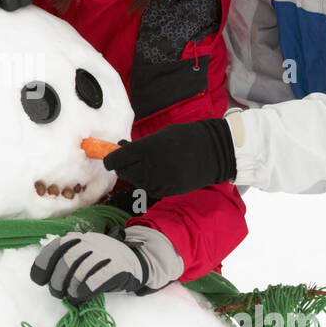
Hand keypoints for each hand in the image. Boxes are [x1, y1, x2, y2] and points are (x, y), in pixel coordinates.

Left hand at [30, 227, 182, 304]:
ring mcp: (104, 253)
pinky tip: (81, 296)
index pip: (55, 248)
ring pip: (79, 271)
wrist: (137, 260)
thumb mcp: (85, 254)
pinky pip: (96, 279)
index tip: (40, 280)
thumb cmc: (105, 262)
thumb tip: (49, 279)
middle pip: (66, 261)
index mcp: (78, 238)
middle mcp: (90, 243)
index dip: (43, 264)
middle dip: (57, 280)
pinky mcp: (116, 267)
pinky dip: (85, 290)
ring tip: (70, 297)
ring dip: (71, 288)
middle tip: (58, 292)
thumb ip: (68, 261)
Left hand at [101, 118, 236, 199]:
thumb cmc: (186, 137)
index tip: (109, 158)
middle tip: (127, 157)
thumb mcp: (161, 135)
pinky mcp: (169, 191)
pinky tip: (156, 172)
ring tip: (146, 163)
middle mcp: (152, 167)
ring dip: (136, 173)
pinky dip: (149, 181)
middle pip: (125, 172)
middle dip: (123, 165)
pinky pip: (150, 189)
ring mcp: (161, 181)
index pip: (118, 159)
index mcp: (148, 149)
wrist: (215, 152)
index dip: (110, 159)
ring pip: (136, 181)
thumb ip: (140, 146)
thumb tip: (121, 150)